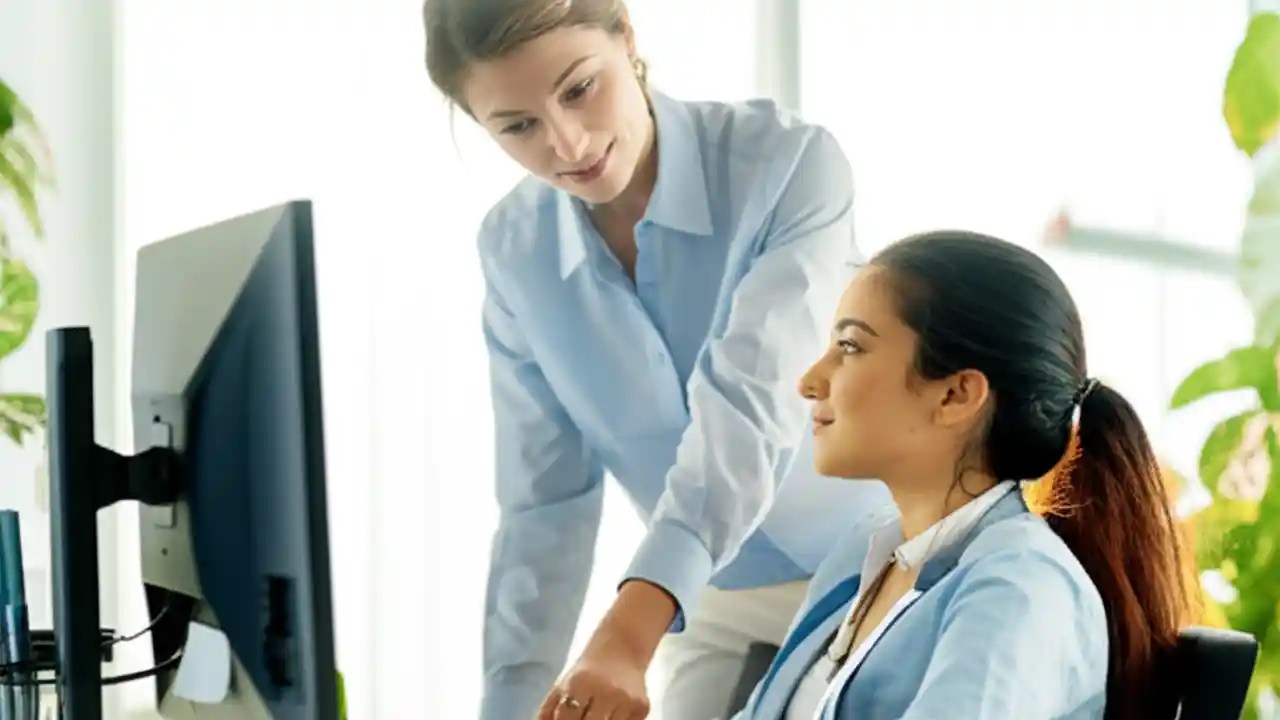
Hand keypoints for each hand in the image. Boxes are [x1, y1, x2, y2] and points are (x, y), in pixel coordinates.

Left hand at [537, 581, 676, 719]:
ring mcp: (626, 701)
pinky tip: (610, 715)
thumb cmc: (588, 669)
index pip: (566, 719)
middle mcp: (605, 691)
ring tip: (593, 715)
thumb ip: (548, 709)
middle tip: (580, 718)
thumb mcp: (563, 683)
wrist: (623, 647)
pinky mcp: (642, 707)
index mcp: (580, 683)